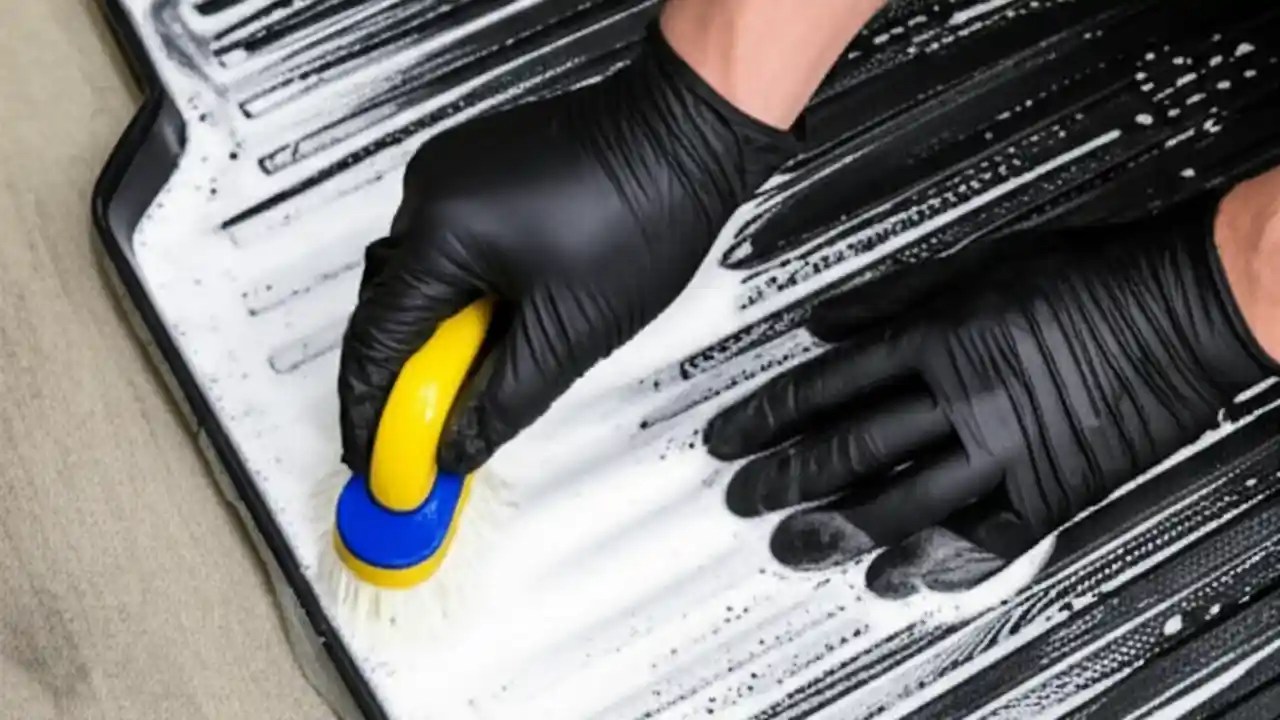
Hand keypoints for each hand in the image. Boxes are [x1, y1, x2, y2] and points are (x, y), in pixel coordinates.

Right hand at [339, 28, 796, 475]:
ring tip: (467, 382)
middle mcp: (431, 191)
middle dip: (402, 375)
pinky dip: (457, 293)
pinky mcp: (478, 170)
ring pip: (416, 276)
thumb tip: (460, 445)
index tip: (374, 457)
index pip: (376, 341)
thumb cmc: (644, 211)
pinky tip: (494, 322)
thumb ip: (503, 400)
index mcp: (441, 231)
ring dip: (435, 333)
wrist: (687, 135)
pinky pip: (444, 245)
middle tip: (421, 433)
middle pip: (385, 306)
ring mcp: (451, 173)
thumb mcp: (569, 334)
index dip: (368, 411)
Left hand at [705, 194, 1273, 569]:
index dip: (768, 415)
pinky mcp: (1048, 488)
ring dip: (836, 526)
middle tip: (742, 499)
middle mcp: (959, 396)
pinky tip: (889, 576)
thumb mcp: (976, 262)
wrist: (1179, 306)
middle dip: (783, 477)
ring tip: (791, 546)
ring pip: (900, 498)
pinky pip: (977, 537)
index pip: (827, 385)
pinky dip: (930, 561)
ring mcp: (1003, 449)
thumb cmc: (1086, 276)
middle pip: (849, 447)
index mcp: (936, 335)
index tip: (733, 437)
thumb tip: (821, 319)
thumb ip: (891, 294)